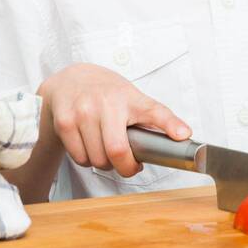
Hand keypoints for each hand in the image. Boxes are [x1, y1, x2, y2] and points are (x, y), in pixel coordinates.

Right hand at [39, 63, 190, 177]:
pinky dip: (87, 161)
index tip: (183, 134)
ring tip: (107, 153)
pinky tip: (90, 147)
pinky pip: (79, 157)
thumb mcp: (133, 98)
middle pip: (117, 150)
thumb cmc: (107, 92)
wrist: (70, 80)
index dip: (170, 124)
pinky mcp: (65, 122)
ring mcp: (83, 112)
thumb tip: (182, 135)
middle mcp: (106, 103)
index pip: (155, 110)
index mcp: (130, 97)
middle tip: (128, 164)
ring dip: (104, 165)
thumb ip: (154, 117)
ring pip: (97, 159)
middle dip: (125, 167)